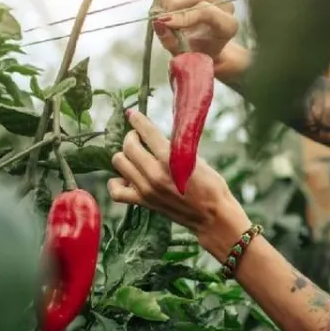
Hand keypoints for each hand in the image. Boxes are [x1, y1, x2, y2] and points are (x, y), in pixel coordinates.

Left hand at [107, 109, 251, 256]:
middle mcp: (155, 174)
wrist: (212, 216)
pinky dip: (117, 182)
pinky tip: (127, 177)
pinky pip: (116, 191)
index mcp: (170, 159)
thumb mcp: (195, 159)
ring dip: (125, 156)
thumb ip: (175, 146)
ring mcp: (146, 189)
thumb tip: (156, 134)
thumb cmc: (211, 185)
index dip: (137, 120)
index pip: (146, 132)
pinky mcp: (144, 202)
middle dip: (132, 137)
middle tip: (139, 138)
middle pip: (128, 146)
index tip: (132, 114)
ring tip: (135, 156)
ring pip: (119, 163)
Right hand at [152, 0, 239, 61]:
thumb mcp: (183, 55)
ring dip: (166, 0)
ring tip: (161, 17)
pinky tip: (164, 10)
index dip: (184, 15)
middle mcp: (224, 6)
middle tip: (159, 18)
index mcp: (227, 26)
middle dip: (173, 4)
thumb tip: (158, 23)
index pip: (207, 12)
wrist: (203, 49)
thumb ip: (172, 41)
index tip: (166, 22)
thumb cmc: (196, 54)